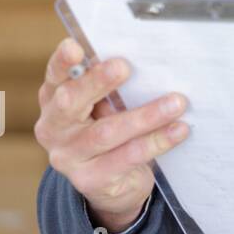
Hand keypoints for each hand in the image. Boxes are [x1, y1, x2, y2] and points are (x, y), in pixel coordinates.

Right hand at [33, 37, 189, 233]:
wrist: (111, 186)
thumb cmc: (109, 128)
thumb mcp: (104, 105)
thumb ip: (111, 86)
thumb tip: (146, 60)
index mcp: (53, 101)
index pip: (54, 78)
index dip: (61, 62)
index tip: (75, 47)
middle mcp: (54, 129)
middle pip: (70, 102)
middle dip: (98, 82)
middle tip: (124, 66)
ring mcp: (69, 157)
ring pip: (106, 132)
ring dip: (145, 115)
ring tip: (177, 102)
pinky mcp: (90, 180)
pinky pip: (127, 157)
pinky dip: (157, 141)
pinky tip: (179, 130)